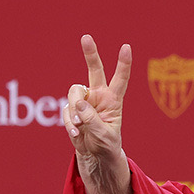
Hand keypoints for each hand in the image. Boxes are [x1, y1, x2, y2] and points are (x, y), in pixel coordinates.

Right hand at [64, 35, 131, 161]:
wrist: (95, 155)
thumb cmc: (106, 145)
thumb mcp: (104, 136)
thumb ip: (92, 120)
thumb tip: (79, 104)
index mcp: (113, 100)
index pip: (120, 79)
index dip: (123, 64)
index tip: (126, 47)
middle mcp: (98, 96)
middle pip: (94, 70)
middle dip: (90, 54)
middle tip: (86, 37)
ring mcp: (84, 101)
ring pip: (74, 93)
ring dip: (75, 109)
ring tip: (80, 126)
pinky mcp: (71, 109)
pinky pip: (67, 111)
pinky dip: (70, 123)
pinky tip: (77, 133)